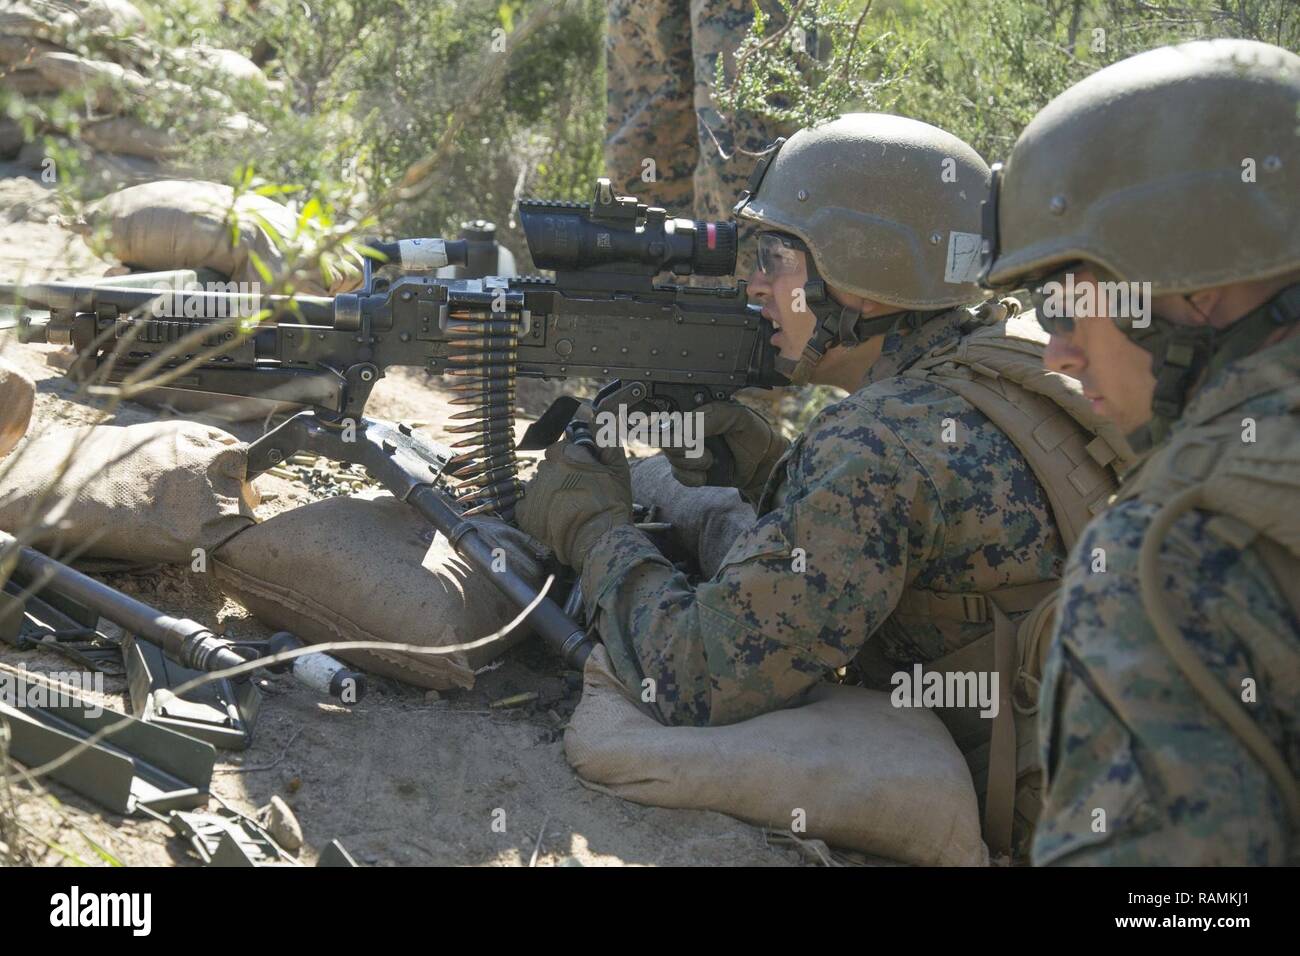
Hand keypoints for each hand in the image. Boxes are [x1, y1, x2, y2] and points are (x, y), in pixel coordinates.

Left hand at [514, 439, 631, 571]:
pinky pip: (526, 505)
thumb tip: (598, 418)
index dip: (571, 460)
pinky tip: (554, 518)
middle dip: (560, 477)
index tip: (582, 473)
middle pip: (548, 467)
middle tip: (578, 493)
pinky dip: (537, 510)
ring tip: (568, 509)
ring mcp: (532, 492)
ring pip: (538, 486)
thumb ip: (606, 439)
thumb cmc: (611, 504)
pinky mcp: (524, 514)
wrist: (600, 540)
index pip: (559, 448)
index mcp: (564, 456)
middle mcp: (544, 470)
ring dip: (549, 493)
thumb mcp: (618, 468)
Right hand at [662, 402, 787, 501]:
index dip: (674, 426)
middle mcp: (686, 429)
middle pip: (665, 438)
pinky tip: (706, 473)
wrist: (761, 462)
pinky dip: (692, 477)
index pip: (670, 415)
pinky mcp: (688, 470)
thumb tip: (685, 430)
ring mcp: (685, 450)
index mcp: (696, 410)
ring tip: (712, 459)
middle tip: (702, 450)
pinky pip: (677, 474)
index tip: (689, 435)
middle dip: (684, 448)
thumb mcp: (736, 415)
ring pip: (671, 457)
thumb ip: (711, 416)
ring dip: (693, 462)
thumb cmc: (751, 432)